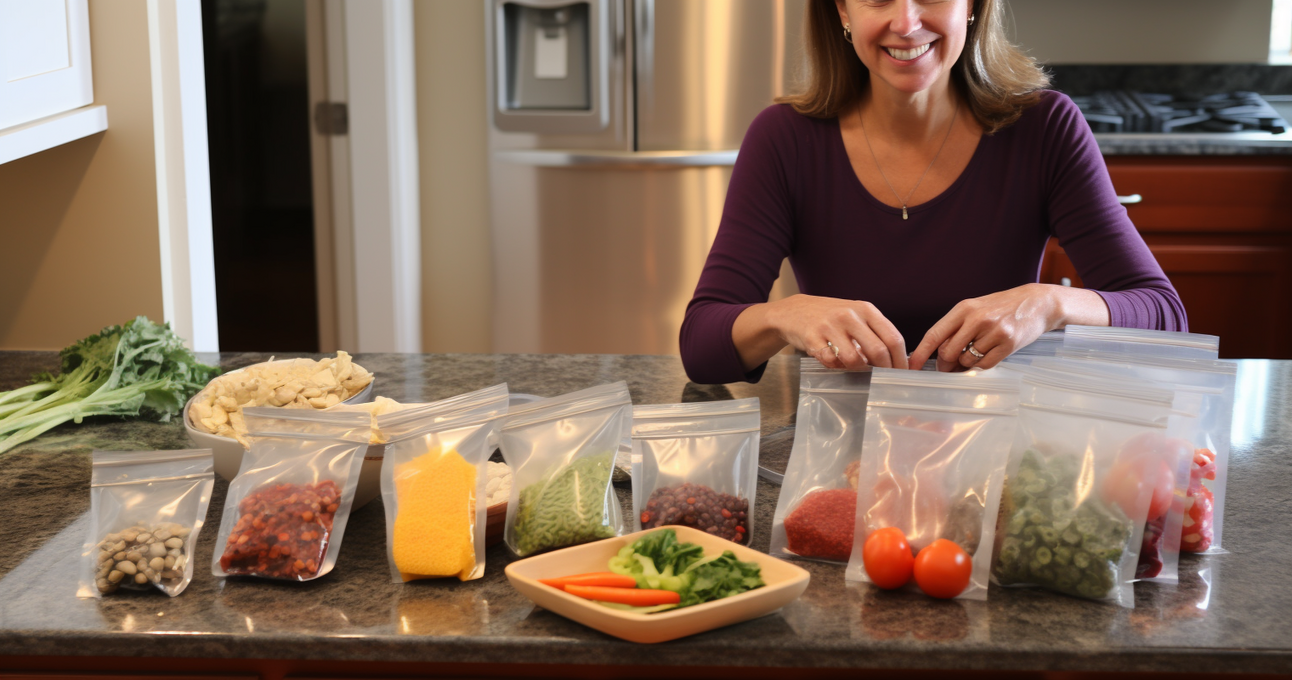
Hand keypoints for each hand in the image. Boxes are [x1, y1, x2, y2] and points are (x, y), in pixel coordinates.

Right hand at [762, 294, 907, 368]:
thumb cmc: (832, 317)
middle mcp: (849, 315)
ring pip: (854, 360)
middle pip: (878, 351)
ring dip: (857, 369)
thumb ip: (875, 333)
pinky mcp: (812, 337)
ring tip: (854, 367)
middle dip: (884, 370)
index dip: (901, 360)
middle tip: (884, 379)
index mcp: (866, 309)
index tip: (902, 373)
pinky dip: (836, 367)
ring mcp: (830, 326)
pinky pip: (831, 361)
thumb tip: (897, 361)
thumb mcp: (856, 315)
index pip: (893, 338)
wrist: (795, 310)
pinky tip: (834, 361)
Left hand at [906, 284, 1060, 371]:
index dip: (920, 353)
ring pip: (966, 361)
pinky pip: (985, 365)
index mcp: (964, 308)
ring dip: (966, 364)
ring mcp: (994, 331)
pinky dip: (982, 366)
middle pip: (948, 352)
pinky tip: (988, 355)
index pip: (935, 334)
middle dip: (946, 363)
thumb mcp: (975, 309)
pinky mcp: (1009, 344)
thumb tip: (938, 356)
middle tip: (949, 366)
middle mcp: (977, 319)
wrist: (1037, 303)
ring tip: (975, 354)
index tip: (912, 367)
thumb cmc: (1001, 307)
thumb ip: (956, 328)